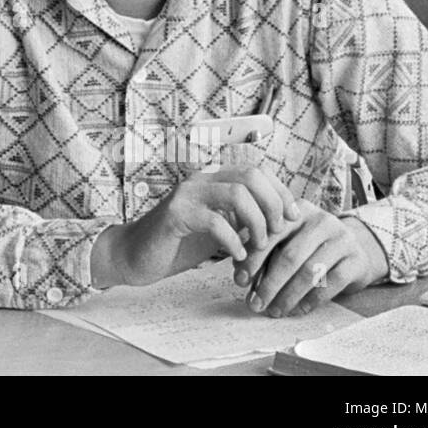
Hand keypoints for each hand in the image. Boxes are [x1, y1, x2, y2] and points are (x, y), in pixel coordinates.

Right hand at [97, 167, 300, 287]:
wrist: (135, 255)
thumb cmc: (178, 243)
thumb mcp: (218, 228)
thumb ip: (242, 220)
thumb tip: (281, 222)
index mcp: (212, 180)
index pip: (256, 170)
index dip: (280, 191)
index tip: (293, 217)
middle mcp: (200, 180)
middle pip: (250, 175)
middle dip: (273, 204)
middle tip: (277, 232)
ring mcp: (186, 195)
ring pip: (237, 194)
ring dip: (257, 223)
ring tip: (257, 246)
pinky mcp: (175, 214)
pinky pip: (216, 221)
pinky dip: (234, 242)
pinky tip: (236, 257)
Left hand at [232, 200, 387, 316]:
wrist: (354, 247)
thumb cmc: (309, 245)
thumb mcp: (286, 239)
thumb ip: (263, 250)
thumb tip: (240, 273)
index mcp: (296, 211)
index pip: (270, 233)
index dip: (253, 258)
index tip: (240, 280)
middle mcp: (320, 221)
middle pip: (290, 256)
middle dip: (269, 284)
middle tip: (255, 304)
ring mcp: (342, 240)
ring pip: (310, 272)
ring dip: (288, 296)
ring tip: (274, 311)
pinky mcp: (357, 261)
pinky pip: (331, 284)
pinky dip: (311, 301)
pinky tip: (297, 311)